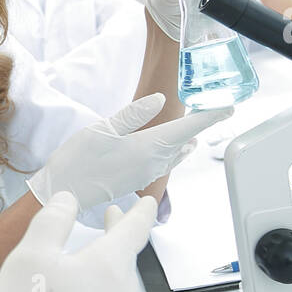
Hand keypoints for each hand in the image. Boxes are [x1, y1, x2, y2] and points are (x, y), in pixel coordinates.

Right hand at [0, 192, 157, 291]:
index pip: (134, 227)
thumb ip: (51, 221)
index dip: (139, 209)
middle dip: (116, 238)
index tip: (146, 200)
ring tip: (73, 274)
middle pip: (123, 260)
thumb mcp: (28, 258)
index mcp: (109, 265)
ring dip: (98, 278)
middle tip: (110, 221)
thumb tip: (66, 200)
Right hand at [27, 92, 231, 211]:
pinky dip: (175, 150)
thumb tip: (161, 100)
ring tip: (199, 127)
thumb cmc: (77, 160)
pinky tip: (174, 147)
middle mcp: (152, 162)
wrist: (62, 192)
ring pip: (177, 153)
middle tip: (219, 109)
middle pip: (186, 140)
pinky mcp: (137, 179)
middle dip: (202, 124)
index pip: (187, 127)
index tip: (229, 105)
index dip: (210, 115)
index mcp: (148, 147)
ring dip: (188, 138)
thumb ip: (134, 114)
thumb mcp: (103, 128)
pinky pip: (165, 162)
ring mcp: (145, 173)